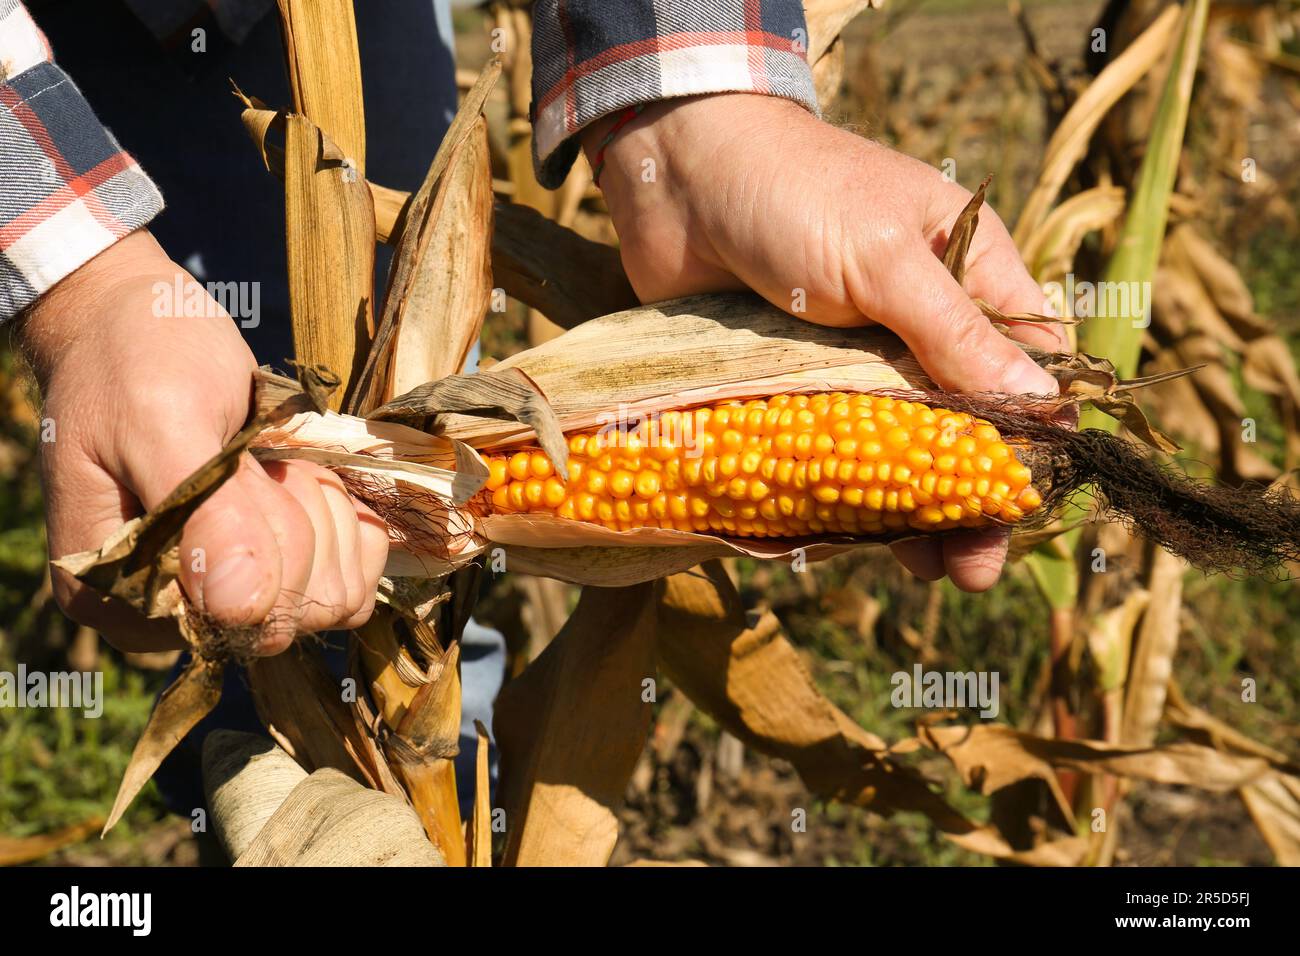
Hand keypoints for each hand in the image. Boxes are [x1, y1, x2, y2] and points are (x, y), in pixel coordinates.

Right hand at [18, 230, 388, 653]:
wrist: (139, 321)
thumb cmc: (135, 358)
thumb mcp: (164, 420)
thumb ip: (203, 513)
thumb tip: (239, 609)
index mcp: (119, 596)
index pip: (238, 620)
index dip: (266, 541)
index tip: (241, 465)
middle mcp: (176, 613)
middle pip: (294, 610)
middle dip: (295, 518)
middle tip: (254, 452)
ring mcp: (230, 594)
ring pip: (336, 592)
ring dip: (322, 509)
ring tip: (269, 455)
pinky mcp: (276, 568)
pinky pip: (356, 570)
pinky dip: (346, 510)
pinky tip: (300, 468)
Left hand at [587, 94, 1065, 591]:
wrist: (675, 176)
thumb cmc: (794, 193)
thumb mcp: (885, 258)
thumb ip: (957, 335)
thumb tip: (1043, 410)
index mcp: (968, 273)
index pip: (1028, 364)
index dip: (1036, 434)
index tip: (1030, 501)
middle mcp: (919, 322)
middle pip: (966, 423)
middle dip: (974, 496)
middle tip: (974, 570)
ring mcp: (856, 357)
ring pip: (899, 448)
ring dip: (912, 509)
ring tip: (923, 568)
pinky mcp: (797, 384)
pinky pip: (831, 449)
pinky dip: (843, 493)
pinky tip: (853, 539)